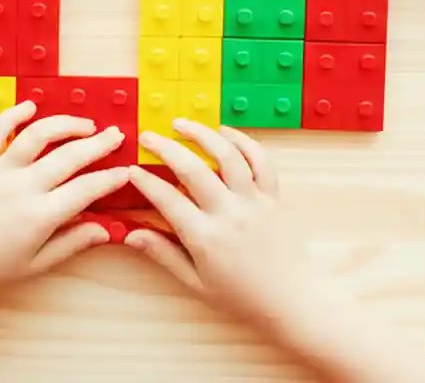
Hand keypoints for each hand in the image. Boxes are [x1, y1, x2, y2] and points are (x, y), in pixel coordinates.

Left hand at [0, 101, 130, 300]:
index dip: (110, 178)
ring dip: (66, 124)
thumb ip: (70, 245)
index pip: (87, 190)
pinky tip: (30, 106)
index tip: (125, 171)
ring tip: (83, 124)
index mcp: (40, 217)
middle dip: (99, 143)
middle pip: (70, 156)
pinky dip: (15, 113)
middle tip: (116, 135)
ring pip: (39, 134)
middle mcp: (23, 188)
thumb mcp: (32, 266)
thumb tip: (104, 231)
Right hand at [125, 120, 424, 382]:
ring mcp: (254, 202)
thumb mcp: (197, 283)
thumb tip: (132, 235)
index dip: (145, 182)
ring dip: (202, 134)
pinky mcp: (275, 197)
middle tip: (148, 136)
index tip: (131, 170)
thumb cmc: (243, 297)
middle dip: (164, 147)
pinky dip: (243, 141)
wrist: (293, 301)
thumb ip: (164, 254)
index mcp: (205, 239)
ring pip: (227, 156)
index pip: (167, 200)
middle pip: (191, 169)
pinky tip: (225, 133)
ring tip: (182, 124)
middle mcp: (229, 214)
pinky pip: (261, 160)